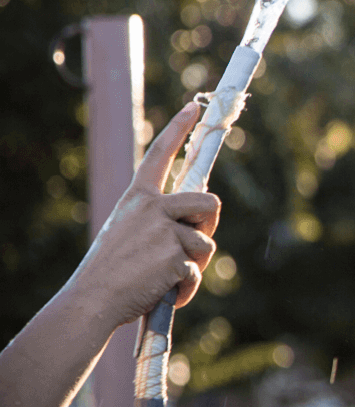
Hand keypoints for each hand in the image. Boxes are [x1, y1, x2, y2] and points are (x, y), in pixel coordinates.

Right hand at [72, 102, 221, 328]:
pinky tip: (165, 294)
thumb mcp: (129, 232)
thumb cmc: (111, 270)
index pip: (159, 154)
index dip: (178, 128)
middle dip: (209, 224)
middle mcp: (152, 207)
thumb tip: (200, 227)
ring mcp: (164, 231)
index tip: (193, 107)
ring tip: (166, 275)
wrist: (92, 299)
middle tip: (192, 243)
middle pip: (209, 201)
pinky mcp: (174, 257)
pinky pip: (197, 271)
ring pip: (206, 242)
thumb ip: (160, 222)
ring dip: (195, 263)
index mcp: (138, 198)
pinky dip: (187, 288)